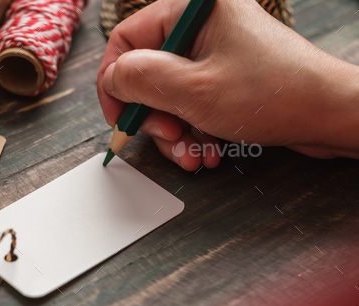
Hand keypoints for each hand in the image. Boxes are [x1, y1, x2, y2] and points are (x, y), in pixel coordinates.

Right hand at [97, 0, 358, 169]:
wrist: (329, 115)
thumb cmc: (275, 94)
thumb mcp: (193, 90)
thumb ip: (140, 79)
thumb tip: (112, 79)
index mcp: (191, 10)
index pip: (127, 40)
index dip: (116, 83)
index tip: (120, 116)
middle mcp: (200, 26)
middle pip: (146, 73)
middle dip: (154, 116)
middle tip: (170, 137)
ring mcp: (213, 52)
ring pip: (167, 95)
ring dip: (174, 133)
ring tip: (193, 154)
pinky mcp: (223, 76)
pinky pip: (189, 104)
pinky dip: (192, 131)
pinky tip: (207, 150)